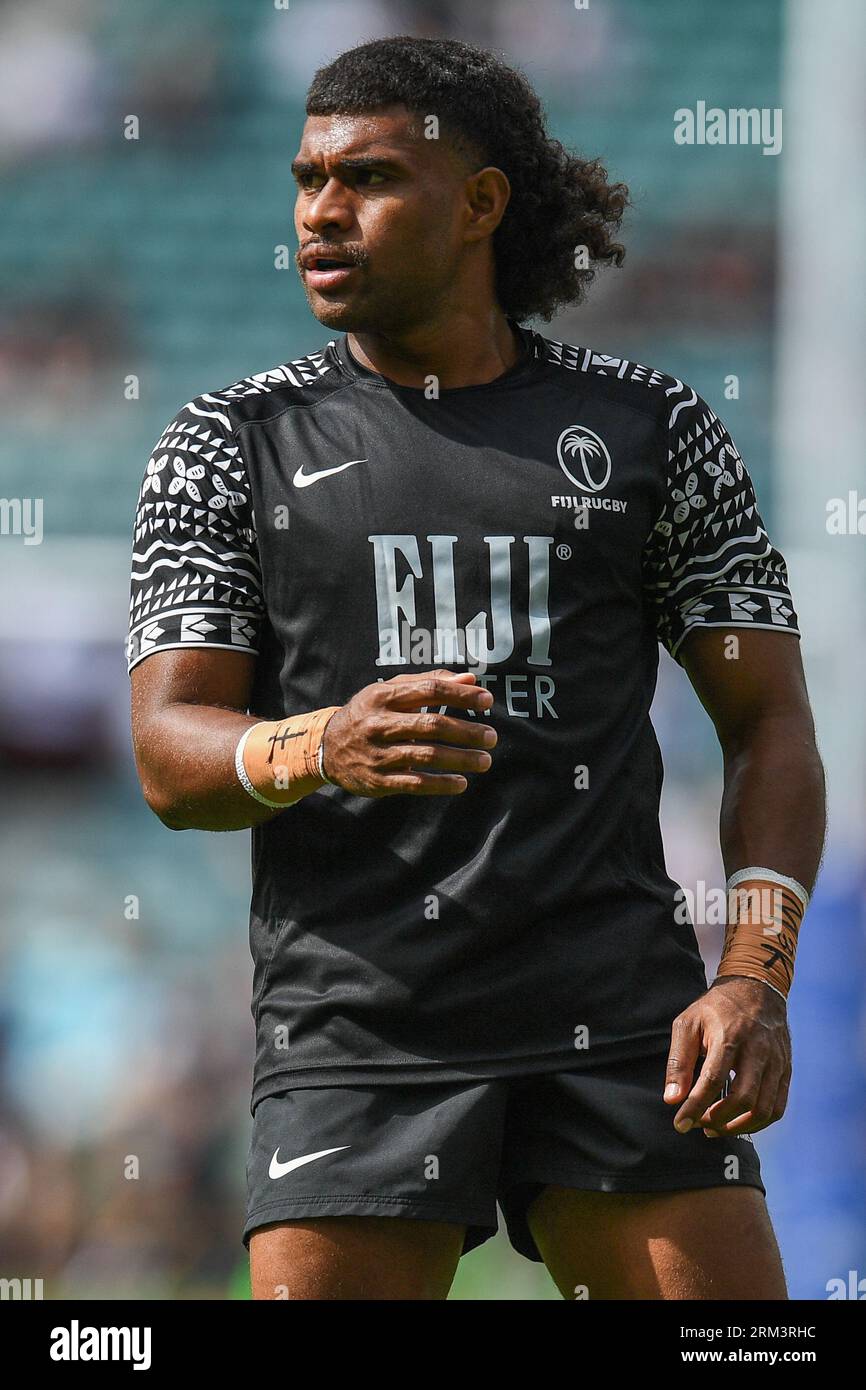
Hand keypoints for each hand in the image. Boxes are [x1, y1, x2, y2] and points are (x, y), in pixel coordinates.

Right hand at [321, 669, 497, 796]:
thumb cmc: (369, 714)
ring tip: (484, 760)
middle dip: (466, 731)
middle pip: (431, 725)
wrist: (326, 748)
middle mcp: (378, 724)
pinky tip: (461, 783)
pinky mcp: (378, 781)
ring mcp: (377, 754)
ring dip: (460, 759)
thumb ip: (429, 682)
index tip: (487, 700)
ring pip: (426, 755)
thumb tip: (471, 679)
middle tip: (492, 737)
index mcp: (382, 696)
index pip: (429, 690)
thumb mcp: (390, 691)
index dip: (461, 695)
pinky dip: (441, 784)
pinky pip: (415, 783)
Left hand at [663, 976, 791, 1138]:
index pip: (712, 1081)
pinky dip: (758, 1123)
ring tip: (714, 1128)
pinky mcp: (785, 1069)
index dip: (695, 1107)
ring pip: (763, 1109)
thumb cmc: (715, 1010)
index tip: (680, 1125)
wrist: (755, 989)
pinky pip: (777, 1107)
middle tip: (698, 1124)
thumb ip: (678, 1061)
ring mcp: (776, 1061)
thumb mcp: (688, 1024)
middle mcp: (757, 1050)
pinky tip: (738, 1122)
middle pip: (743, 1099)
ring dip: (737, 1127)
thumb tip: (672, 1100)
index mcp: (729, 1036)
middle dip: (717, 1119)